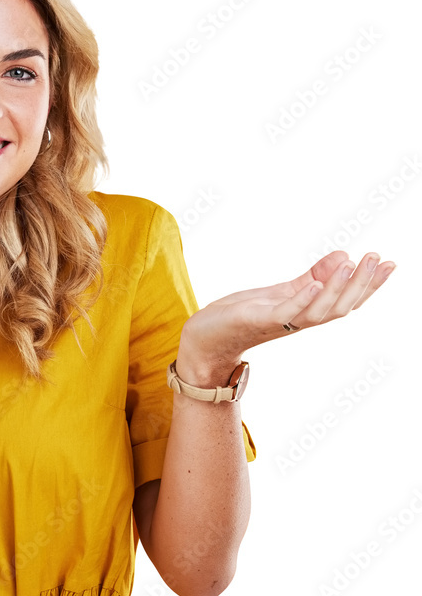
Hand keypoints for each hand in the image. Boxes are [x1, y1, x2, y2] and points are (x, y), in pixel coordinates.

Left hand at [178, 251, 394, 379]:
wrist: (206, 339)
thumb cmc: (242, 316)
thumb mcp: (280, 293)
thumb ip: (311, 278)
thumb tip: (343, 256)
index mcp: (306, 313)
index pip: (347, 301)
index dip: (370, 284)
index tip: (390, 263)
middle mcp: (299, 322)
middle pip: (341, 307)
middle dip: (362, 283)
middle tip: (377, 257)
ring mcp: (280, 323)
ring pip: (320, 312)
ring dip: (338, 288)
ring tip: (351, 263)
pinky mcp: (258, 320)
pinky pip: (287, 313)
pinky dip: (303, 299)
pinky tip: (315, 283)